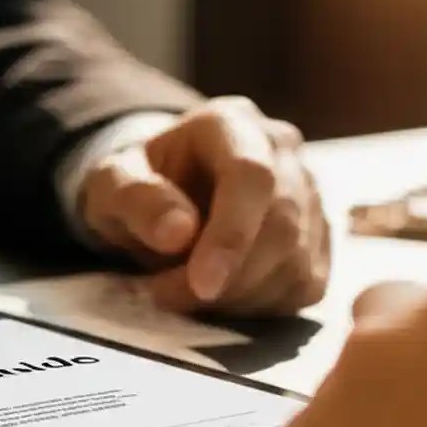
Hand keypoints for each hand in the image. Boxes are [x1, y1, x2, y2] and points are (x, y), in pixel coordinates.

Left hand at [80, 97, 330, 315]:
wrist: (156, 195)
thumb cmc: (132, 187)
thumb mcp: (110, 187)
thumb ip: (136, 200)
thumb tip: (178, 234)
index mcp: (229, 122)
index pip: (251, 177)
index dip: (231, 236)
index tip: (201, 285)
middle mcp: (280, 148)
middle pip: (282, 223)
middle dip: (229, 277)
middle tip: (171, 298)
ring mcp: (308, 190)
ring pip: (297, 259)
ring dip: (240, 296)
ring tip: (184, 295)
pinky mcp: (317, 234)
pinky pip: (305, 284)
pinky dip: (260, 305)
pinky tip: (218, 298)